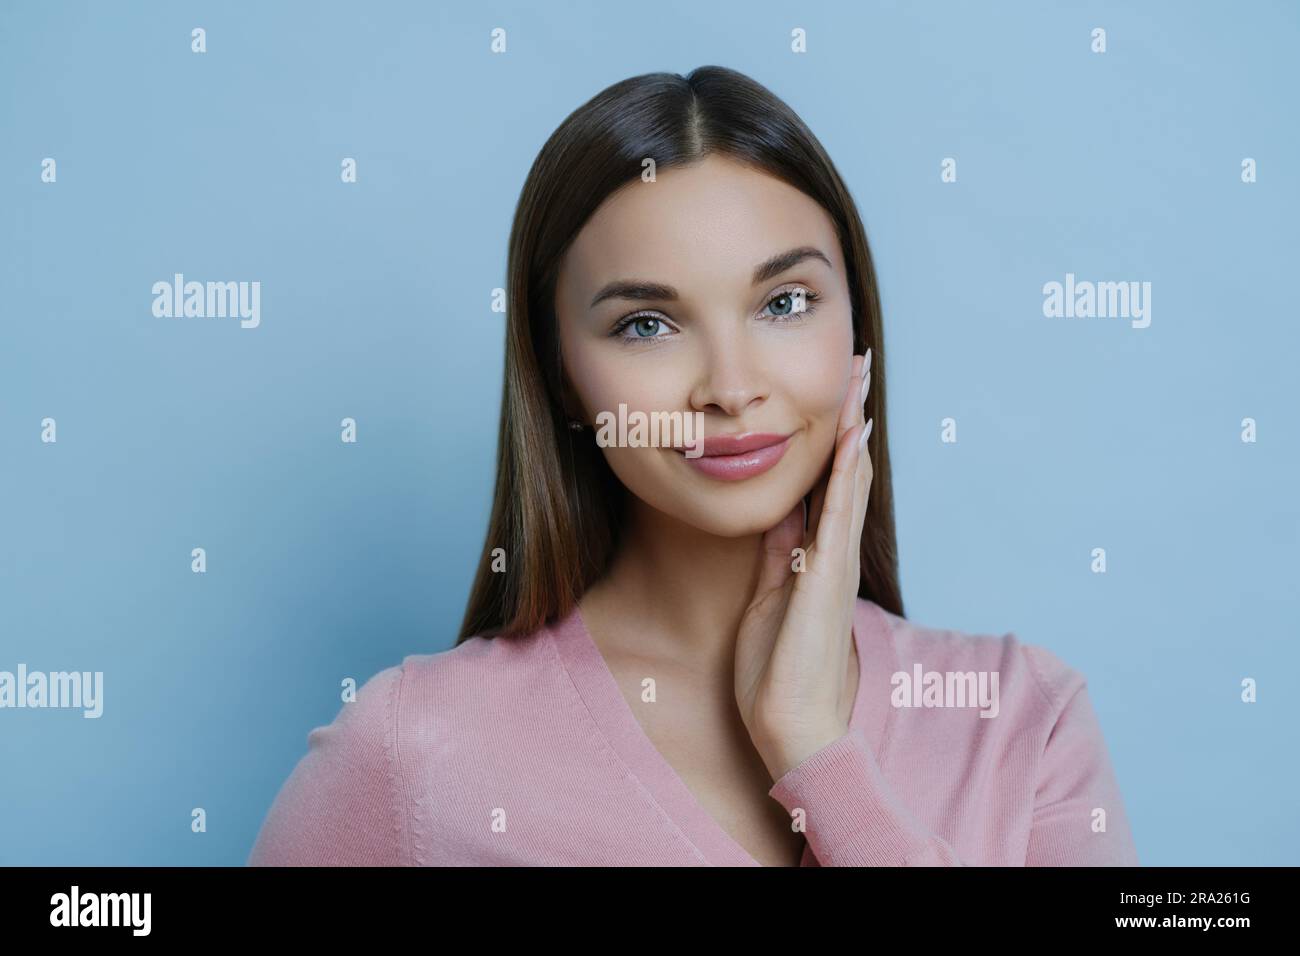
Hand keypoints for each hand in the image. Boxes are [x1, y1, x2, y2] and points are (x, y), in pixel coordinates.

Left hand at [734, 348, 873, 782]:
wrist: (793, 724)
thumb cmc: (779, 671)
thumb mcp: (770, 596)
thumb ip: (780, 554)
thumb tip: (781, 513)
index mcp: (818, 557)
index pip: (828, 483)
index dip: (833, 436)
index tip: (835, 392)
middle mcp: (834, 553)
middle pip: (846, 471)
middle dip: (850, 417)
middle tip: (858, 364)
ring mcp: (835, 563)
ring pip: (849, 482)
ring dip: (854, 428)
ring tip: (860, 380)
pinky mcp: (827, 578)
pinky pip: (839, 514)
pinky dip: (847, 472)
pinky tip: (853, 436)